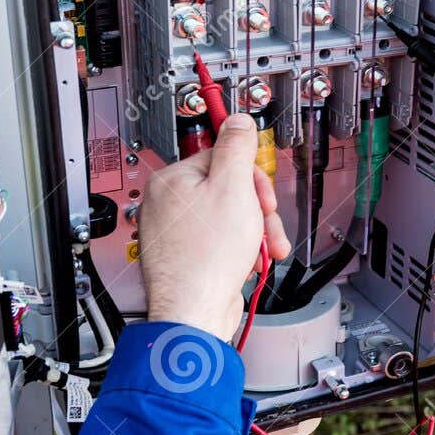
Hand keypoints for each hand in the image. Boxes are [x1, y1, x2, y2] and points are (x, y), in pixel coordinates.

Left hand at [140, 114, 290, 342]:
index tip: (262, 194)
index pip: (221, 158)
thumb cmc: (206, 259)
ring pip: (229, 218)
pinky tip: (247, 263)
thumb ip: (237, 148)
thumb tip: (238, 120)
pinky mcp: (187, 257)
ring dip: (254, 233)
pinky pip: (221, 242)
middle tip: (266, 224)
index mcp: (172, 181)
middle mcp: (168, 205)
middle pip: (228, 190)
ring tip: (262, 250)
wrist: (194, 313)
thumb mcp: (234, 189)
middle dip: (256, 210)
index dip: (251, 177)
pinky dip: (240, 251)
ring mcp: (176, 234)